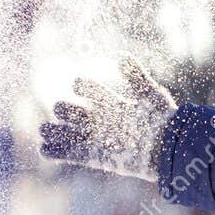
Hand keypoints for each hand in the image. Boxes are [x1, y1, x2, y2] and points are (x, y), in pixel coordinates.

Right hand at [39, 56, 177, 180]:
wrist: (171, 150)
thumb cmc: (162, 122)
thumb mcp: (150, 95)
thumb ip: (136, 77)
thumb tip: (121, 57)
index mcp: (112, 104)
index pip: (90, 90)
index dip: (83, 86)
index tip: (79, 85)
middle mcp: (103, 121)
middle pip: (73, 111)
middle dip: (63, 109)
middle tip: (59, 109)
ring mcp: (100, 140)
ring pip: (69, 133)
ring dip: (54, 131)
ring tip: (44, 131)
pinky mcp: (99, 158)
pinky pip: (75, 155)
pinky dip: (58, 153)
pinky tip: (44, 150)